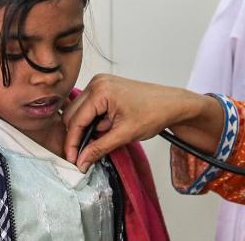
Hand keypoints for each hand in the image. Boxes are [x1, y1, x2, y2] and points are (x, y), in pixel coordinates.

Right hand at [63, 73, 222, 171]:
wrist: (172, 104)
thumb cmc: (154, 113)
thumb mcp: (124, 135)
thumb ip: (99, 148)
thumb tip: (81, 161)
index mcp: (100, 91)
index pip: (76, 120)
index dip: (72, 143)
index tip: (73, 160)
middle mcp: (97, 83)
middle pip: (73, 115)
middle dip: (78, 136)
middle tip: (84, 156)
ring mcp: (100, 84)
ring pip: (80, 112)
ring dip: (87, 129)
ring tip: (105, 137)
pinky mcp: (105, 88)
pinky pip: (90, 107)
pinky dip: (94, 121)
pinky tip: (107, 128)